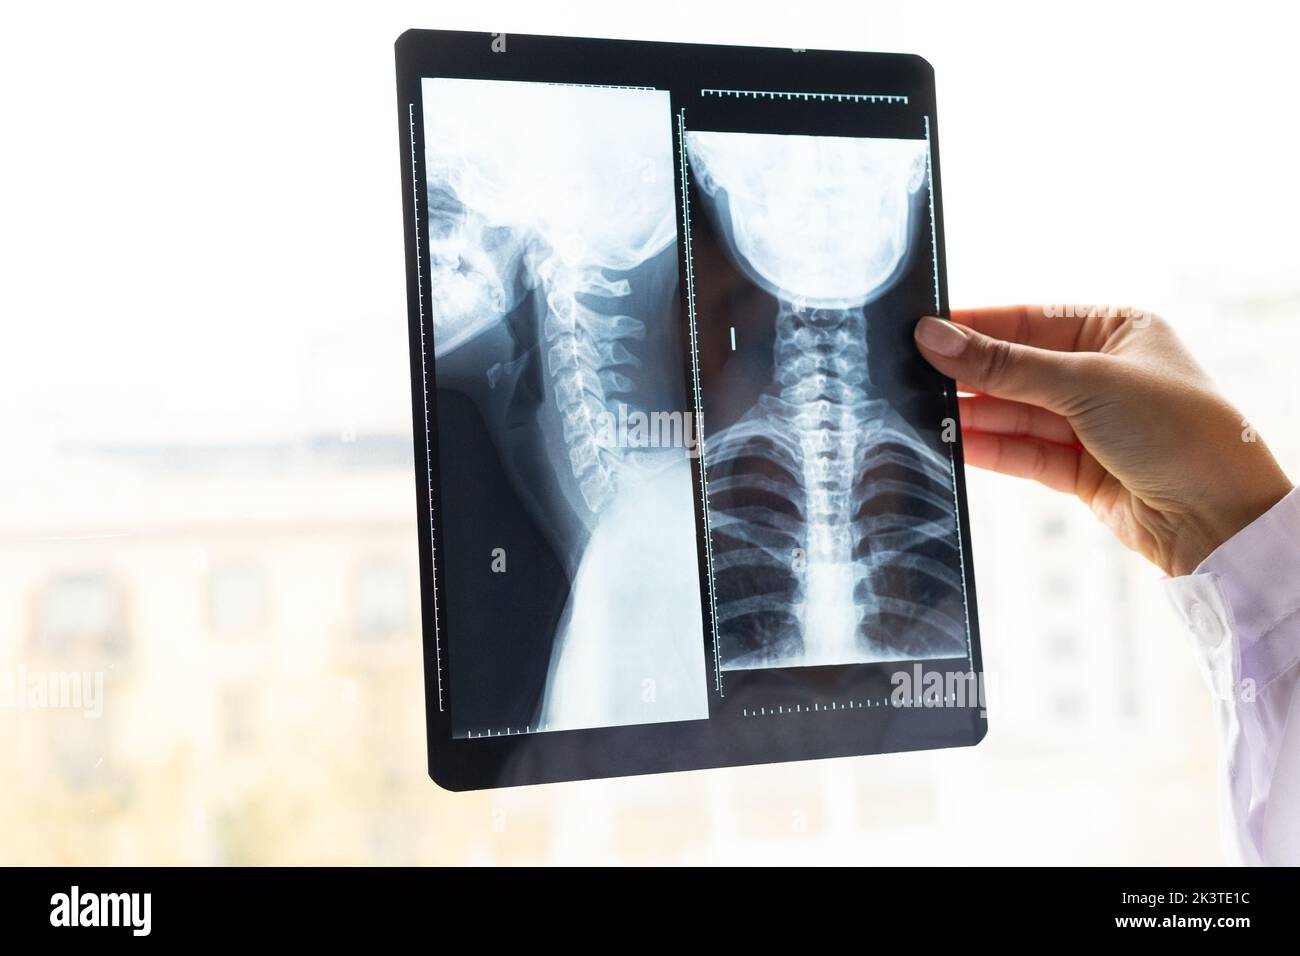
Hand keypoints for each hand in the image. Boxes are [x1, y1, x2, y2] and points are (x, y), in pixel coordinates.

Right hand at [913, 305, 1293, 576]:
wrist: (1222, 519)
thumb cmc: (1178, 429)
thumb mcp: (1085, 383)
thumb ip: (1004, 365)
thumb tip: (935, 337)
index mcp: (1116, 330)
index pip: (1028, 321)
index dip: (975, 326)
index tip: (923, 330)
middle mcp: (1102, 373)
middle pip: (1016, 368)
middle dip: (968, 375)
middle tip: (909, 374)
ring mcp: (1090, 423)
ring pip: (1014, 413)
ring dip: (971, 414)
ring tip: (918, 411)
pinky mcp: (1080, 470)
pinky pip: (1022, 451)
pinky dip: (987, 448)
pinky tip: (949, 441)